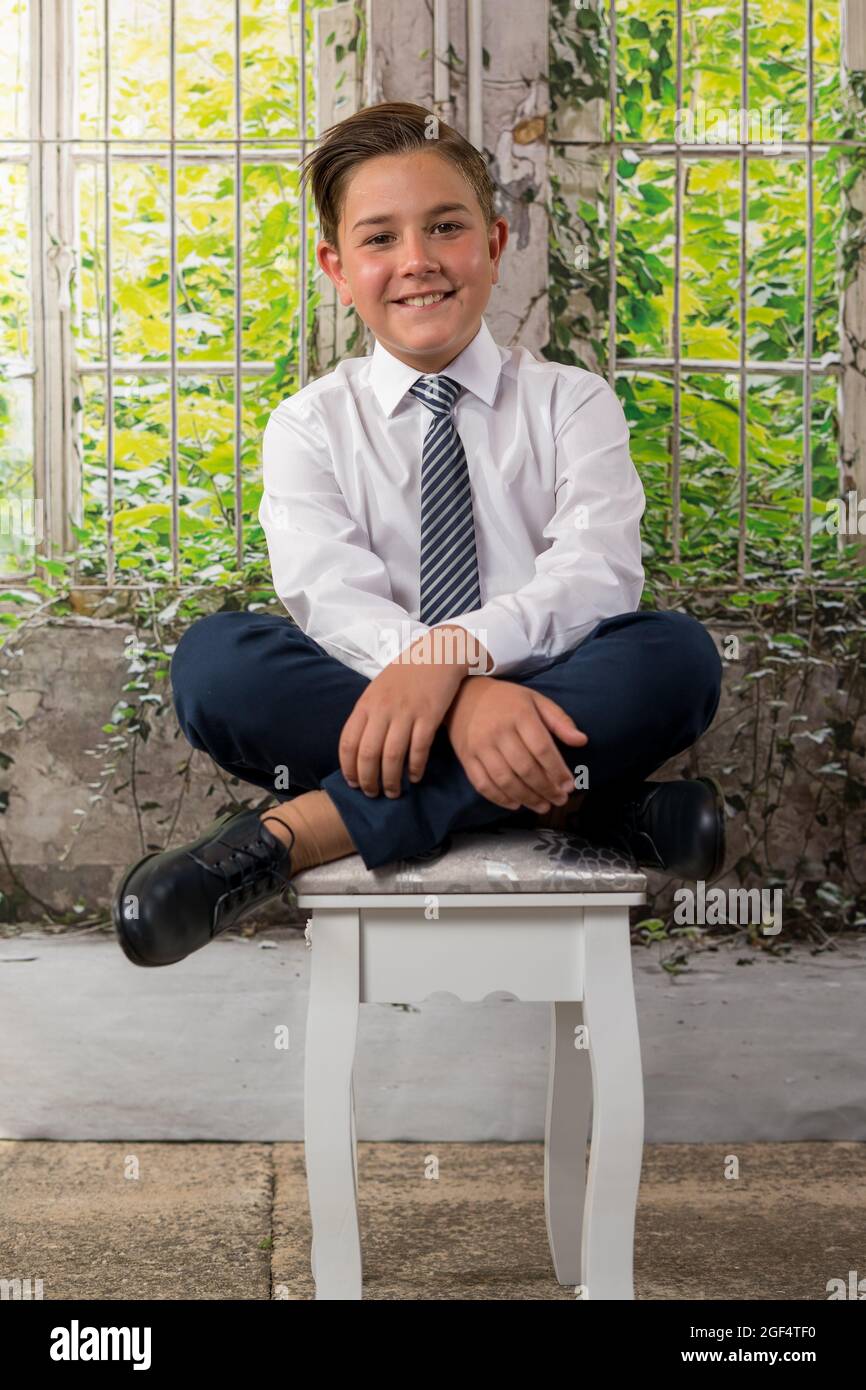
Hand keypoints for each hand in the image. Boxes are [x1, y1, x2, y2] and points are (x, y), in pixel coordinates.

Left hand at [339, 625, 491, 796]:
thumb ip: (369, 714)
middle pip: (368, 755)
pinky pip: (419, 750)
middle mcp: (383, 709)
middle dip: (368, 780)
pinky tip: (415, 777)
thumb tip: (359, 745)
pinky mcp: (429, 716)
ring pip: (392, 757)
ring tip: (393, 792)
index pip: (348, 742)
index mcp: (366, 703)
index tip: (352, 783)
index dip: (348, 768)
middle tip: (372, 794)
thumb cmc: (407, 672)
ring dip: (391, 780)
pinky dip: (415, 768)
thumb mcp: (379, 688)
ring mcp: (406, 713)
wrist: (438, 651)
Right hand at [443, 675, 587, 812]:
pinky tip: (516, 804)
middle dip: (546, 789)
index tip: (569, 785)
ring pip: (505, 780)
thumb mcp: (536, 700)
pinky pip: (482, 784)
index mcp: (520, 715)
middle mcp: (499, 732)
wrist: (463, 695)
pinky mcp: (467, 758)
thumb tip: (582, 741)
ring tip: (543, 806)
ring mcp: (480, 746)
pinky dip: (500, 799)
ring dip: (527, 798)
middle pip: (525, 768)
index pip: (542, 748)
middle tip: (559, 800)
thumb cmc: (507, 700)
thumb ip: (560, 721)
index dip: (557, 771)